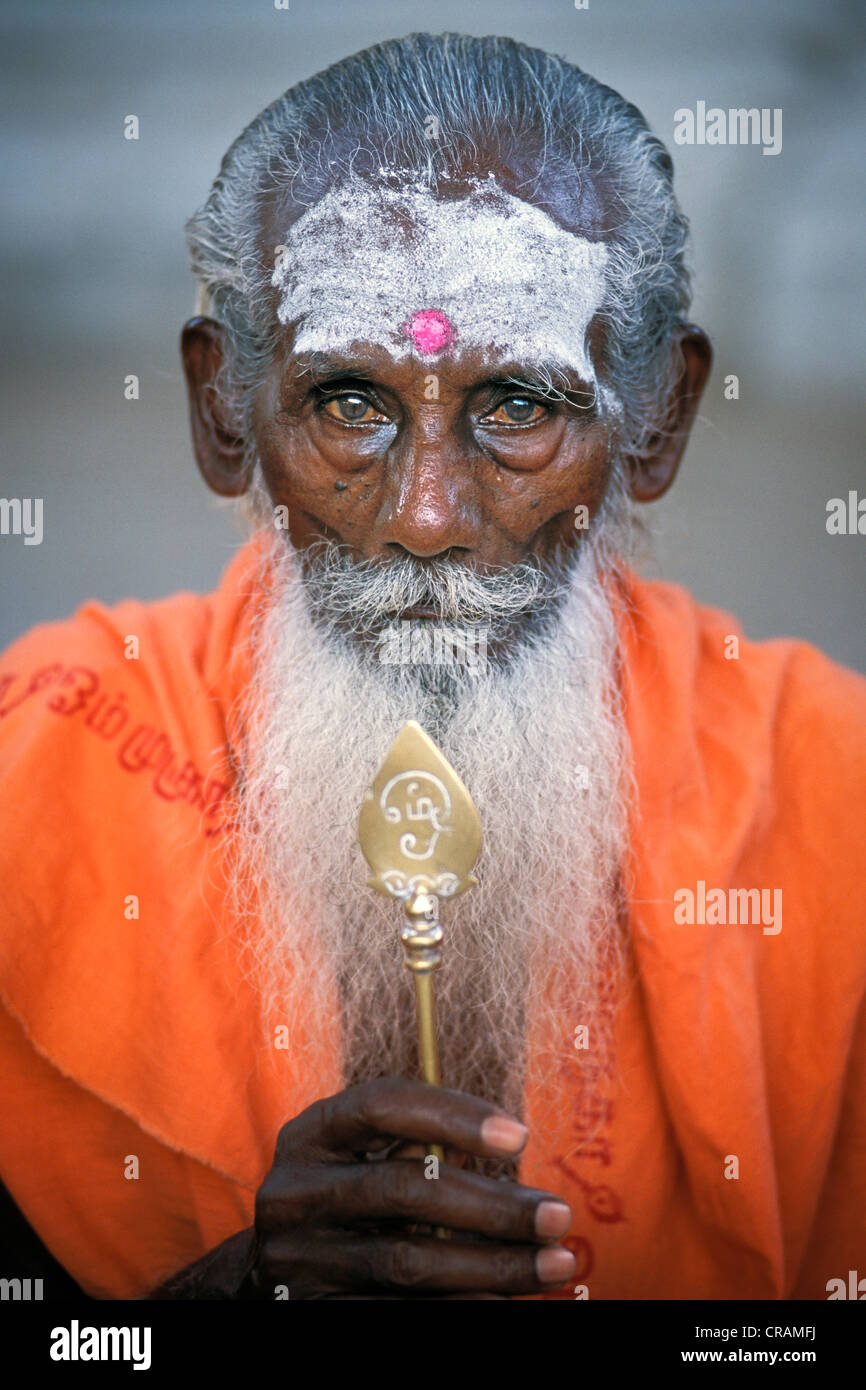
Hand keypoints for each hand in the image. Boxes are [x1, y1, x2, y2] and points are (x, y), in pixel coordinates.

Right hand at [243, 1077, 575, 1299]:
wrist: (276, 1271)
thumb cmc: (347, 1193)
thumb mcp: (364, 1156)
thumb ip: (419, 1147)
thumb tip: (507, 1148)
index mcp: (312, 1133)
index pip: (381, 1105)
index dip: (452, 1114)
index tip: (520, 1135)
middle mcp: (296, 1190)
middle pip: (403, 1190)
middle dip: (492, 1205)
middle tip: (556, 1216)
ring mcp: (299, 1256)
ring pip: (407, 1261)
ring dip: (492, 1264)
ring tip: (554, 1264)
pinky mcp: (314, 1309)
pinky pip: (395, 1310)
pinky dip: (458, 1307)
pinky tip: (504, 1300)